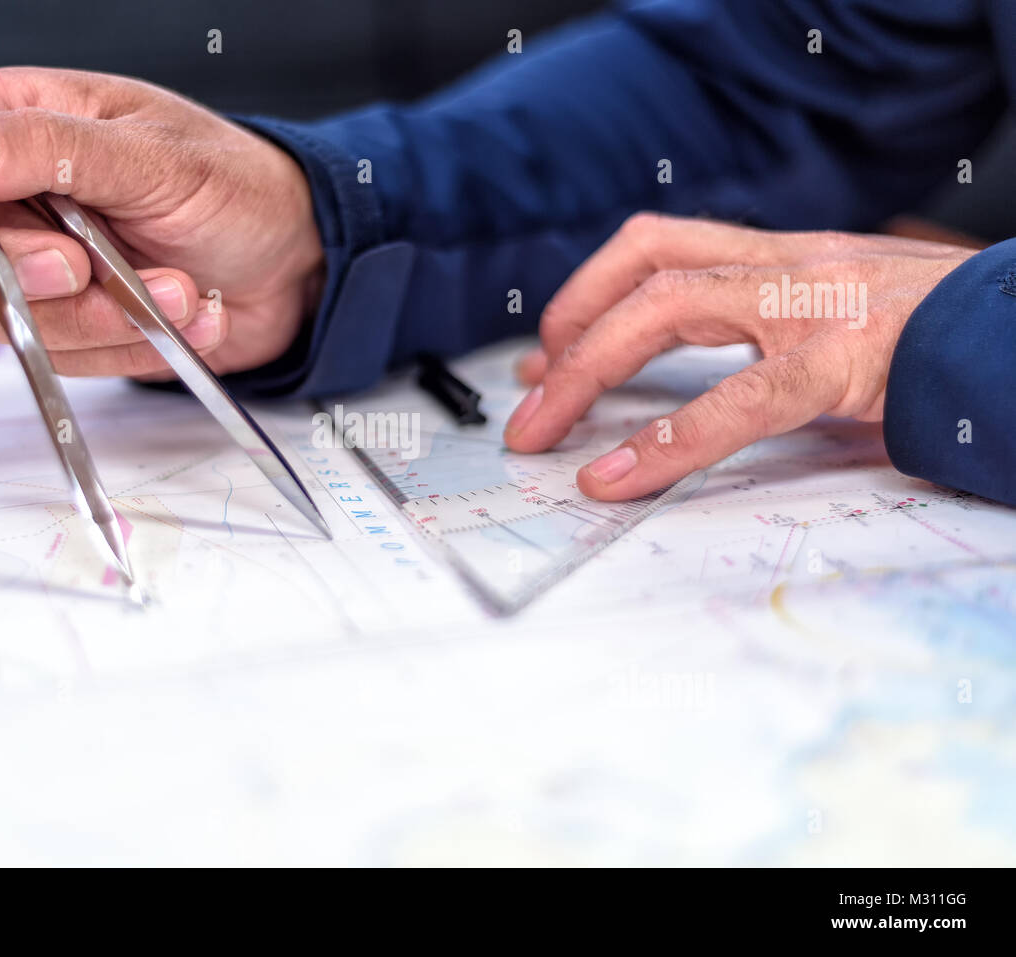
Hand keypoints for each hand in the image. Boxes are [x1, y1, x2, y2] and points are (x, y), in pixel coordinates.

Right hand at [0, 67, 324, 376]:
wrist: (295, 261)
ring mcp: (29, 266)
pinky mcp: (66, 325)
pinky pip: (58, 357)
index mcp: (11, 121)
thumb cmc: (234, 184)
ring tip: (170, 286)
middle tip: (77, 262)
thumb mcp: (150, 154)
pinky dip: (126, 344)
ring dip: (91, 315)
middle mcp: (3, 196)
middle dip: (0, 269)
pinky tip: (180, 312)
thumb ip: (46, 149)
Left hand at [504, 213, 977, 498]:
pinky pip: (737, 401)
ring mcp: (815, 304)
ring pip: (668, 310)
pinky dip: (664, 443)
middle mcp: (791, 264)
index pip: (660, 249)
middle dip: (569, 339)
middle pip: (646, 272)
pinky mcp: (846, 363)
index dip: (588, 294)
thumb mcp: (840, 321)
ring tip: (541, 433)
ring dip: (586, 372)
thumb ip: (766, 339)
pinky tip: (616, 479)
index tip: (545, 351)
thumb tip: (689, 391)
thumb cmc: (937, 340)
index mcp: (785, 257)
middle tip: (525, 406)